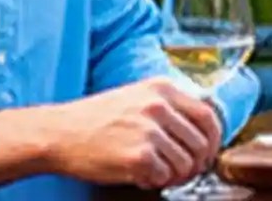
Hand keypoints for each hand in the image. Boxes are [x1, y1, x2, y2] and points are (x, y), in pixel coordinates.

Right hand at [44, 77, 222, 189]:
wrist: (58, 133)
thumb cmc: (95, 119)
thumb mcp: (137, 97)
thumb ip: (168, 107)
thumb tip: (201, 131)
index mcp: (162, 88)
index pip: (208, 115)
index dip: (213, 139)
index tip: (207, 152)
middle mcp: (159, 106)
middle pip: (201, 143)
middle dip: (195, 163)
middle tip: (181, 171)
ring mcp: (149, 130)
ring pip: (185, 164)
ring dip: (174, 175)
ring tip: (155, 172)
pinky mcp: (138, 156)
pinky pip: (164, 178)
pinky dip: (154, 182)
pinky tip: (139, 175)